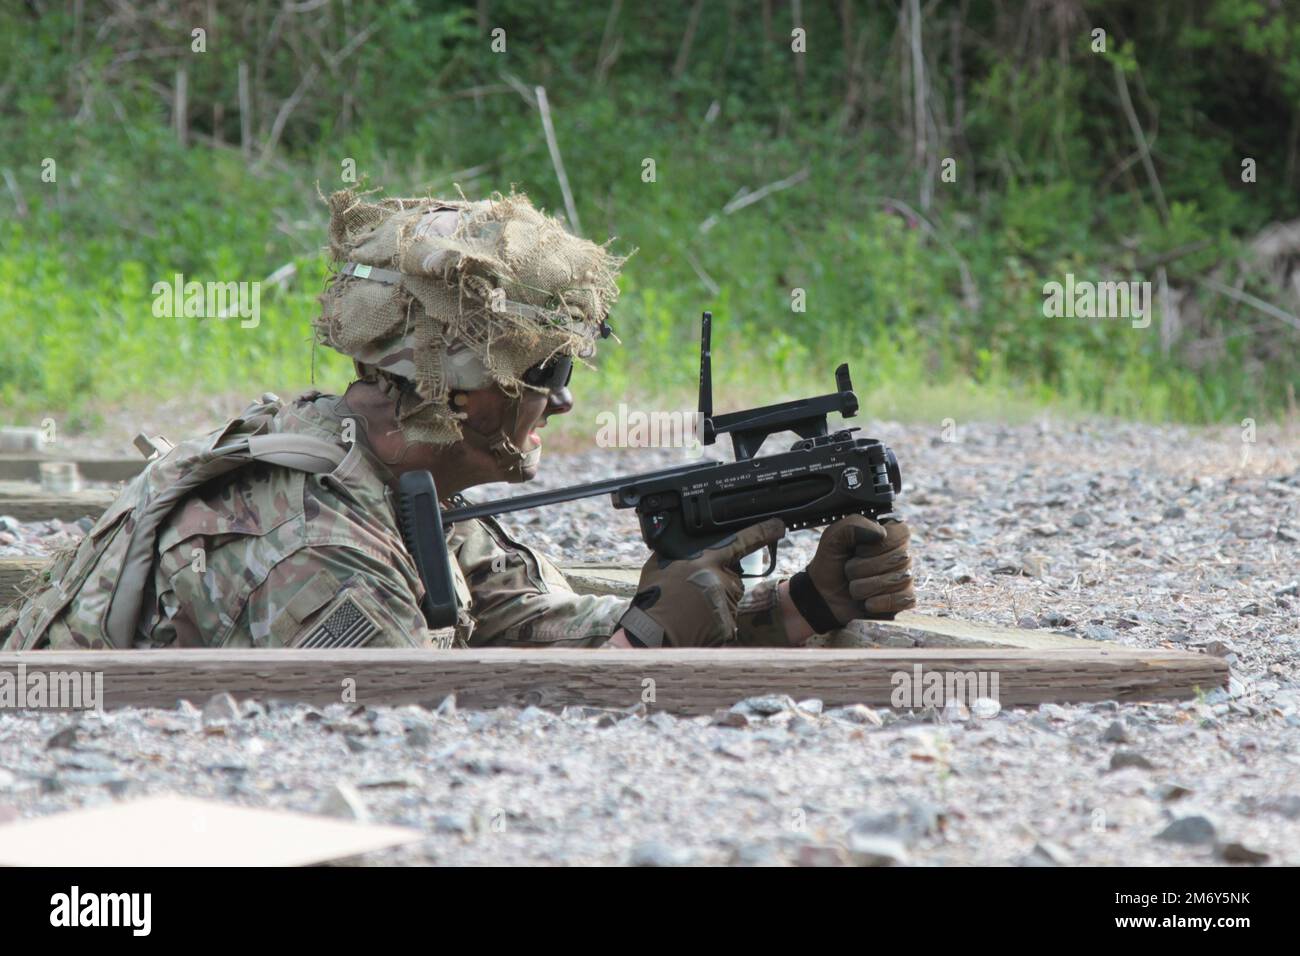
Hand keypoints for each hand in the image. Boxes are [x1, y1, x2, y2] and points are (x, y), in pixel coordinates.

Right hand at [616, 518, 785, 646]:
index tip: (777, 526)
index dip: (762, 532)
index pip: (742, 542)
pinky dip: (715, 618)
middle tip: (694, 590)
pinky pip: (727, 616)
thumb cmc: (654, 598)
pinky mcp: (728, 624)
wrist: (652, 633)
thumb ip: (683, 554)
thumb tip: (690, 548)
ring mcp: (727, 603)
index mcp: (706, 561)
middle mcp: (721, 580)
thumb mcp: (662, 563)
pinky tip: (696, 621)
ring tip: (690, 608)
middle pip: (732, 576)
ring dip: (716, 600)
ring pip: (730, 597)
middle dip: (719, 580)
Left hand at [788, 516, 914, 631]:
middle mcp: (901, 555)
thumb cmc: (831, 565)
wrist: (824, 597)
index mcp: (888, 535)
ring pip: (899, 579)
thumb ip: (852, 525)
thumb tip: (881, 533)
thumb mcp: (832, 539)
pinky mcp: (904, 600)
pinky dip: (880, 603)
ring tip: (854, 587)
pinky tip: (867, 603)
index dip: (876, 544)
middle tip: (850, 571)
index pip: (901, 532)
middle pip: (899, 557)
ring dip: (866, 587)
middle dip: (864, 567)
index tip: (858, 550)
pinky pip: (905, 600)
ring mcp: (904, 578)